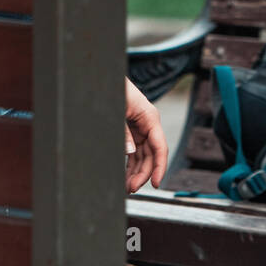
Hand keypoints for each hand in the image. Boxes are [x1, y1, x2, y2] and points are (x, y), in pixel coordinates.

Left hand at [124, 76, 168, 192]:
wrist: (106, 76)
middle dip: (143, 173)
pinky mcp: (132, 130)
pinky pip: (135, 151)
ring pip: (144, 155)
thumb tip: (130, 152)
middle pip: (152, 155)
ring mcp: (141, 128)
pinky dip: (131, 164)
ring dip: (137, 172)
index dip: (160, 167)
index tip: (155, 183)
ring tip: (128, 187)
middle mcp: (148, 124)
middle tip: (132, 189)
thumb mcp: (117, 110)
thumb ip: (124, 132)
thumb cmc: (114, 89)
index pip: (160, 147)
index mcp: (150, 117)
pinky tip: (126, 176)